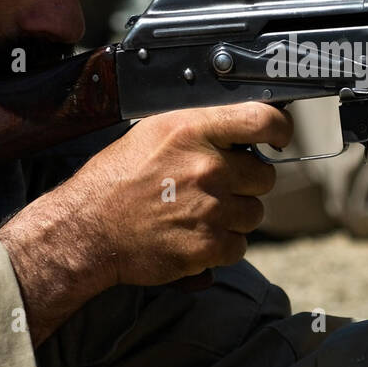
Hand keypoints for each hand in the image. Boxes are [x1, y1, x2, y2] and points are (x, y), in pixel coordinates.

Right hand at [0, 103, 290, 344]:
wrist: (87, 229)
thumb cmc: (115, 180)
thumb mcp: (153, 133)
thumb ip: (201, 129)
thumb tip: (242, 132)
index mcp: (193, 131)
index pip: (262, 120)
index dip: (279, 129)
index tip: (279, 137)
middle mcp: (207, 167)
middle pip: (265, 175)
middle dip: (246, 183)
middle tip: (216, 187)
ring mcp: (211, 209)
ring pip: (254, 213)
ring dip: (235, 216)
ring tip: (199, 213)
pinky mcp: (208, 246)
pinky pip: (240, 245)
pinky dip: (223, 246)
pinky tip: (195, 236)